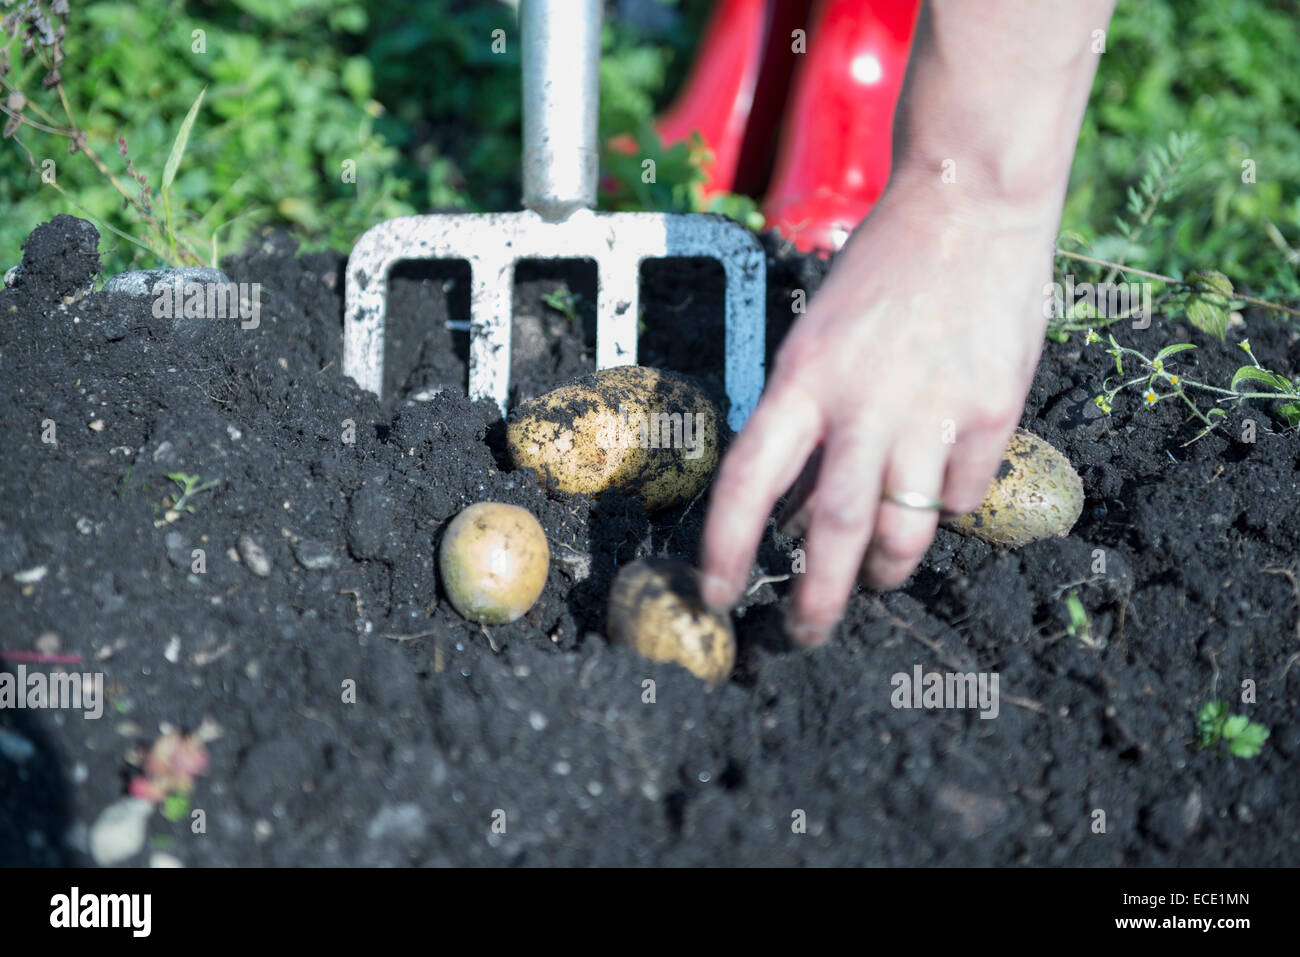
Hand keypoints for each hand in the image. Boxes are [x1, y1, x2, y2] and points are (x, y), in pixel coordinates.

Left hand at [698, 172, 1056, 646]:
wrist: (967, 204)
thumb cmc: (880, 275)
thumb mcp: (816, 339)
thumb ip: (803, 422)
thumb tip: (791, 509)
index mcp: (802, 379)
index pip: (747, 483)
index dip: (726, 549)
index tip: (715, 594)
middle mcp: (862, 402)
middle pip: (829, 530)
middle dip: (814, 601)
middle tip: (805, 634)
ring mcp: (931, 410)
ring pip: (902, 531)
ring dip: (884, 569)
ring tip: (876, 575)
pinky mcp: (992, 413)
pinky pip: (963, 495)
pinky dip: (946, 504)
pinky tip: (941, 481)